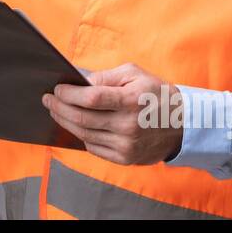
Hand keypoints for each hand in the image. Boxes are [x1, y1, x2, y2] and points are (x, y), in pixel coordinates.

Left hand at [42, 63, 183, 164]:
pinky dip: (80, 135)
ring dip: (65, 121)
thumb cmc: (156, 94)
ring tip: (56, 111)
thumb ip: (106, 76)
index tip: (57, 89)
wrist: (183, 125)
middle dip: (59, 108)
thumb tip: (80, 82)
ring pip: (84, 134)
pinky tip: (74, 125)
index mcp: (131, 100)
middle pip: (82, 118)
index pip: (91, 98)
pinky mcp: (125, 158)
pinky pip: (93, 147)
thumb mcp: (135, 74)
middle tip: (48, 99)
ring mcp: (126, 145)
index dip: (69, 94)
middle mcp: (128, 125)